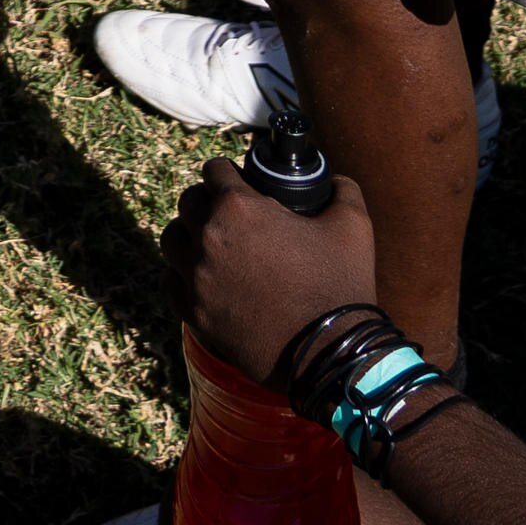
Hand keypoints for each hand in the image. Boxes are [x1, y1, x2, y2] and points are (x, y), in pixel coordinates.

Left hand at [167, 156, 382, 382]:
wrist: (330, 354)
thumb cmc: (341, 286)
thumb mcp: (354, 227)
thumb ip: (342, 191)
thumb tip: (335, 180)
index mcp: (238, 208)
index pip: (214, 170)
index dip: (228, 172)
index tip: (238, 180)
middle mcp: (208, 237)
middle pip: (189, 202)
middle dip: (207, 201)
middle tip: (229, 214)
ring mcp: (196, 276)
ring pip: (173, 239)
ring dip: (188, 235)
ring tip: (212, 243)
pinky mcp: (193, 311)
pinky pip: (171, 280)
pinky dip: (183, 274)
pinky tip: (204, 277)